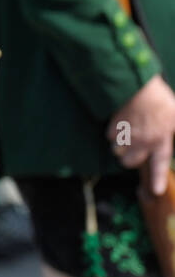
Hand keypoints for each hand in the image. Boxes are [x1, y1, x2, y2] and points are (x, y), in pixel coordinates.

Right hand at [108, 75, 174, 194]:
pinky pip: (109, 136)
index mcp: (160, 139)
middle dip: (129, 157)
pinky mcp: (113, 127)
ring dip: (120, 144)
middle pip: (128, 162)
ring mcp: (127, 135)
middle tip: (133, 147)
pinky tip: (121, 122)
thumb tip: (173, 133)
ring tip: (127, 132)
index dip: (159, 178)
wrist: (137, 85)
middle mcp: (143, 142)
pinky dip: (113, 132)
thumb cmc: (159, 98)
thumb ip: (174, 127)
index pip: (160, 163)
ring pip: (117, 150)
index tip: (157, 191)